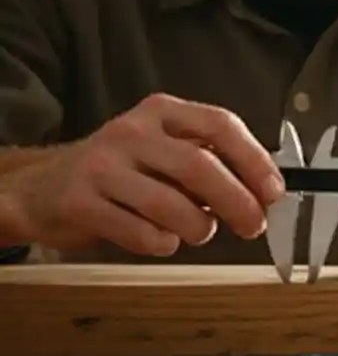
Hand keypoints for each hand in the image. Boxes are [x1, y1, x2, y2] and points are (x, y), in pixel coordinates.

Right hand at [1, 93, 283, 255]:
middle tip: (253, 226)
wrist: (46, 186)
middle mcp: (132, 132)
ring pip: (170, 205)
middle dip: (237, 201)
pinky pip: (139, 232)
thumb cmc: (126, 171)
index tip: (274, 191)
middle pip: (200, 166)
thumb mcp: (165, 149)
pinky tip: (162, 239)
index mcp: (163, 111)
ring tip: (200, 232)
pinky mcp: (80, 202)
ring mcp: (102, 166)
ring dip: (198, 227)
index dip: (254, 159)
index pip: (220, 125)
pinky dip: (162, 243)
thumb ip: (210, 162)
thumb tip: (264, 192)